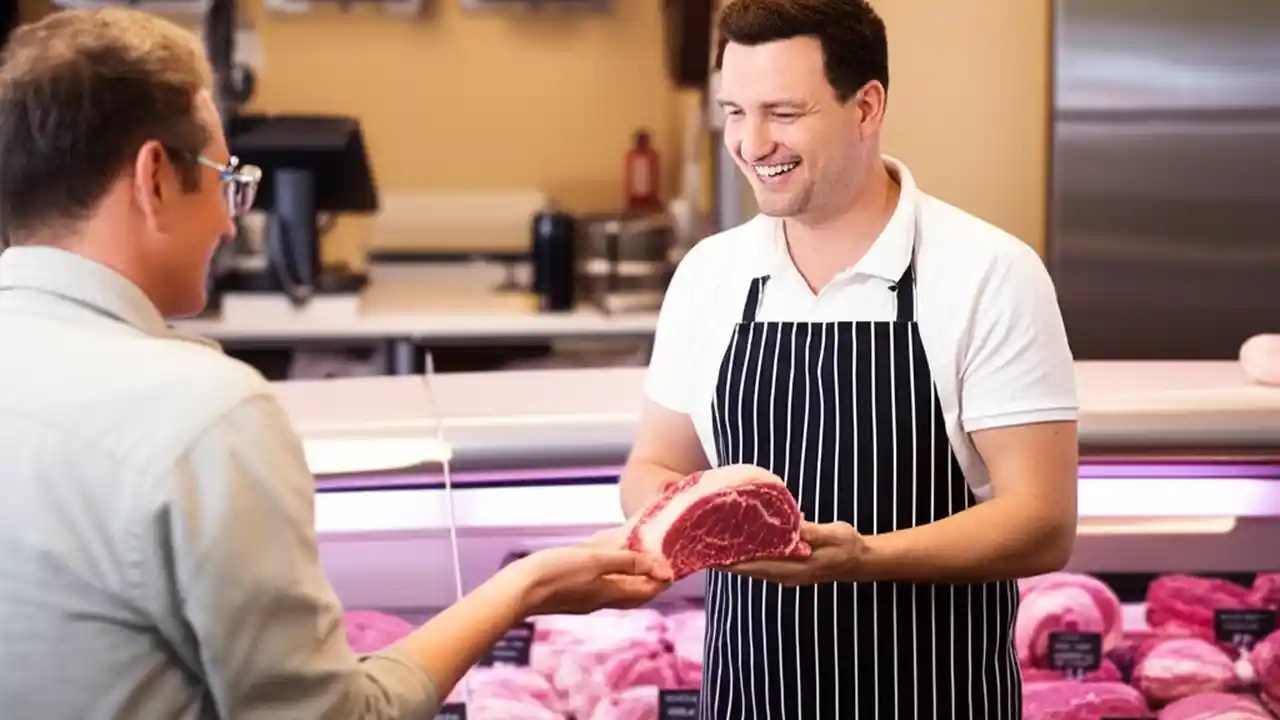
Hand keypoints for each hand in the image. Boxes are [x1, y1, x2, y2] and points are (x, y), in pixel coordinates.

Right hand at [511, 544, 673, 616]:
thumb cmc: (554, 573)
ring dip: (630, 573)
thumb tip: (663, 570)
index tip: (673, 560)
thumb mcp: (594, 560)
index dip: (662, 577)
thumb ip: (628, 562)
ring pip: (617, 588)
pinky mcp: (572, 593)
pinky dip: (610, 571)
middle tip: (657, 557)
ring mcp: (586, 598)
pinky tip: (603, 558)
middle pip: (635, 592)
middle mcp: (602, 600)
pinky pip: (600, 583)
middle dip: (649, 577)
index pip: (648, 590)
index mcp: (611, 593)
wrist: (517, 590)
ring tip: (635, 554)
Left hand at [723, 522, 865, 586]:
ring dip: (735, 559)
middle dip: (727, 561)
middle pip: (751, 570)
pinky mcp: (788, 568)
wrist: (861, 561)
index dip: (735, 563)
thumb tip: (794, 526)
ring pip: (754, 568)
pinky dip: (748, 556)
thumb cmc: (848, 546)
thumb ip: (813, 531)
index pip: (759, 566)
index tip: (713, 557)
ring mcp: (787, 574)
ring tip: (712, 546)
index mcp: (797, 567)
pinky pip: (763, 564)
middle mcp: (788, 575)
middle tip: (702, 549)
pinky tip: (738, 545)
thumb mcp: (834, 534)